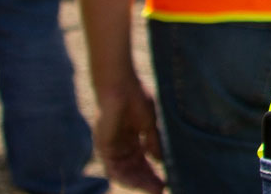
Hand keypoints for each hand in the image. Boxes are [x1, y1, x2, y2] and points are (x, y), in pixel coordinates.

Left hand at [93, 78, 164, 193]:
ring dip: (138, 182)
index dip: (153, 171)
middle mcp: (120, 145)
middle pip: (134, 169)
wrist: (120, 86)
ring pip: (124, 172)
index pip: (142, 160)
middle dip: (148, 180)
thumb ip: (153, 142)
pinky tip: (137, 183)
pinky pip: (113, 169)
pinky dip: (125, 177)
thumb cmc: (136, 98)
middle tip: (161, 189)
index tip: (166, 180)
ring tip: (154, 188)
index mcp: (131, 138)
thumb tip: (159, 160)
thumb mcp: (149, 124)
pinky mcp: (103, 147)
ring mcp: (111, 147)